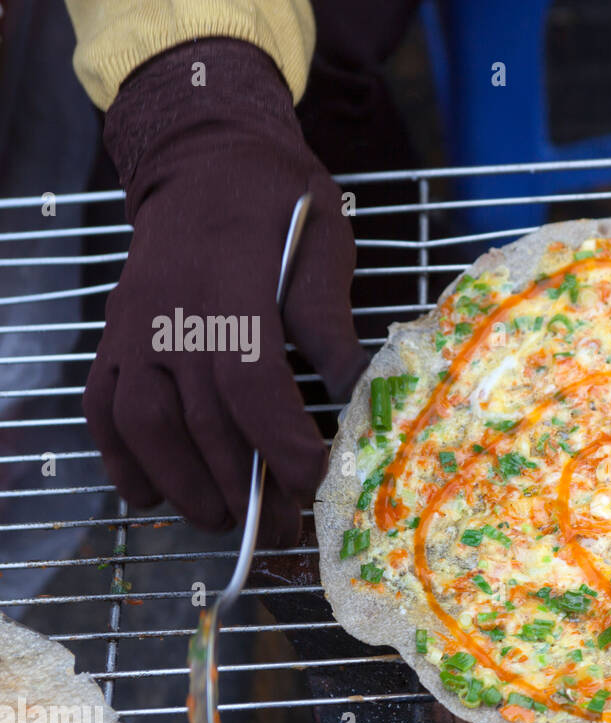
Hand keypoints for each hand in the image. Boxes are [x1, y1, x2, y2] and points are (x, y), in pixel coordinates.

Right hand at [85, 39, 368, 545]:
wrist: (202, 157)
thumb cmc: (277, 204)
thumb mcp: (322, 245)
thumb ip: (331, 321)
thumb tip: (361, 394)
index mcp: (232, 288)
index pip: (251, 384)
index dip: (280, 442)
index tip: (313, 483)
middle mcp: (171, 313)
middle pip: (199, 417)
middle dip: (243, 484)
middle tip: (279, 528)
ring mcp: (132, 327)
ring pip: (143, 422)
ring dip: (182, 483)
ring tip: (222, 520)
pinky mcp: (111, 337)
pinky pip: (101, 407)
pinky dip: (119, 457)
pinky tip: (149, 494)